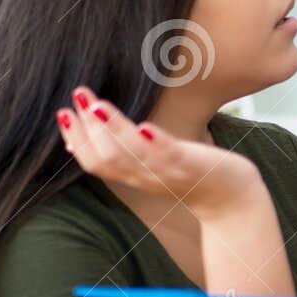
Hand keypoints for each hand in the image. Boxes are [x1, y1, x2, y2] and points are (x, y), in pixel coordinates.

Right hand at [56, 85, 261, 219]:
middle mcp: (147, 178)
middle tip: (76, 98)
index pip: (96, 162)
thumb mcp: (151, 164)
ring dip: (113, 130)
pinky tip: (145, 127)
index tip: (62, 113)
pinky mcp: (192, 167)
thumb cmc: (191, 174)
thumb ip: (122, 155)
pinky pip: (171, 158)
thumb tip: (81, 140)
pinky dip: (155, 143)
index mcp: (135, 176)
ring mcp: (169, 173)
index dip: (76, 140)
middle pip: (108, 159)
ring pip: (133, 157)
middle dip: (88, 129)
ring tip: (97, 105)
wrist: (234, 199)